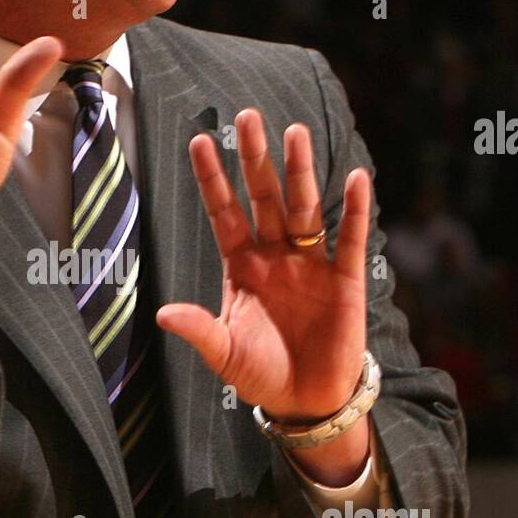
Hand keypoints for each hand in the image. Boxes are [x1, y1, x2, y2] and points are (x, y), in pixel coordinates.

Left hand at [156, 108, 369, 423]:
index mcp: (242, 266)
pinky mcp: (345, 280)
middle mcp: (276, 255)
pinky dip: (353, 210)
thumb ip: (199, 330)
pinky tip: (354, 178)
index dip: (212, 178)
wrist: (307, 401)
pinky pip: (349, 239)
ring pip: (303, 208)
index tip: (198, 141)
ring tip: (294, 132)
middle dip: (255, 158)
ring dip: (300, 171)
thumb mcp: (224, 353)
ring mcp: (311, 263)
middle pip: (264, 197)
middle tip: (247, 116)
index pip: (224, 212)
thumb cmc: (261, 374)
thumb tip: (162, 315)